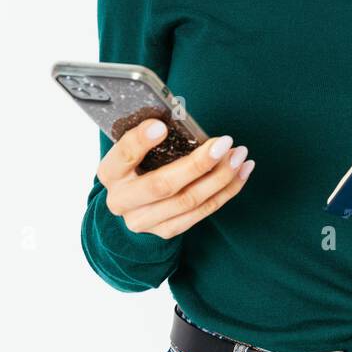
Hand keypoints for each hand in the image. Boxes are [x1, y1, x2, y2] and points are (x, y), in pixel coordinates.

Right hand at [97, 118, 254, 239]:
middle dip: (198, 164)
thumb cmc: (137, 166)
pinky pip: (202, 212)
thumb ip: (151, 137)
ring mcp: (144, 221)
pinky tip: (242, 172)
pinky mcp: (166, 231)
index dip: (140, 141)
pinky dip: (226, 191)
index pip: (123, 155)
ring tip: (239, 155)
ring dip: (221, 177)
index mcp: (110, 172)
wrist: (130, 206)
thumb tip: (182, 120)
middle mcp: (122, 201)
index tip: (161, 125)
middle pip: (163, 185)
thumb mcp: (134, 149)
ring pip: (189, 200)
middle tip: (224, 143)